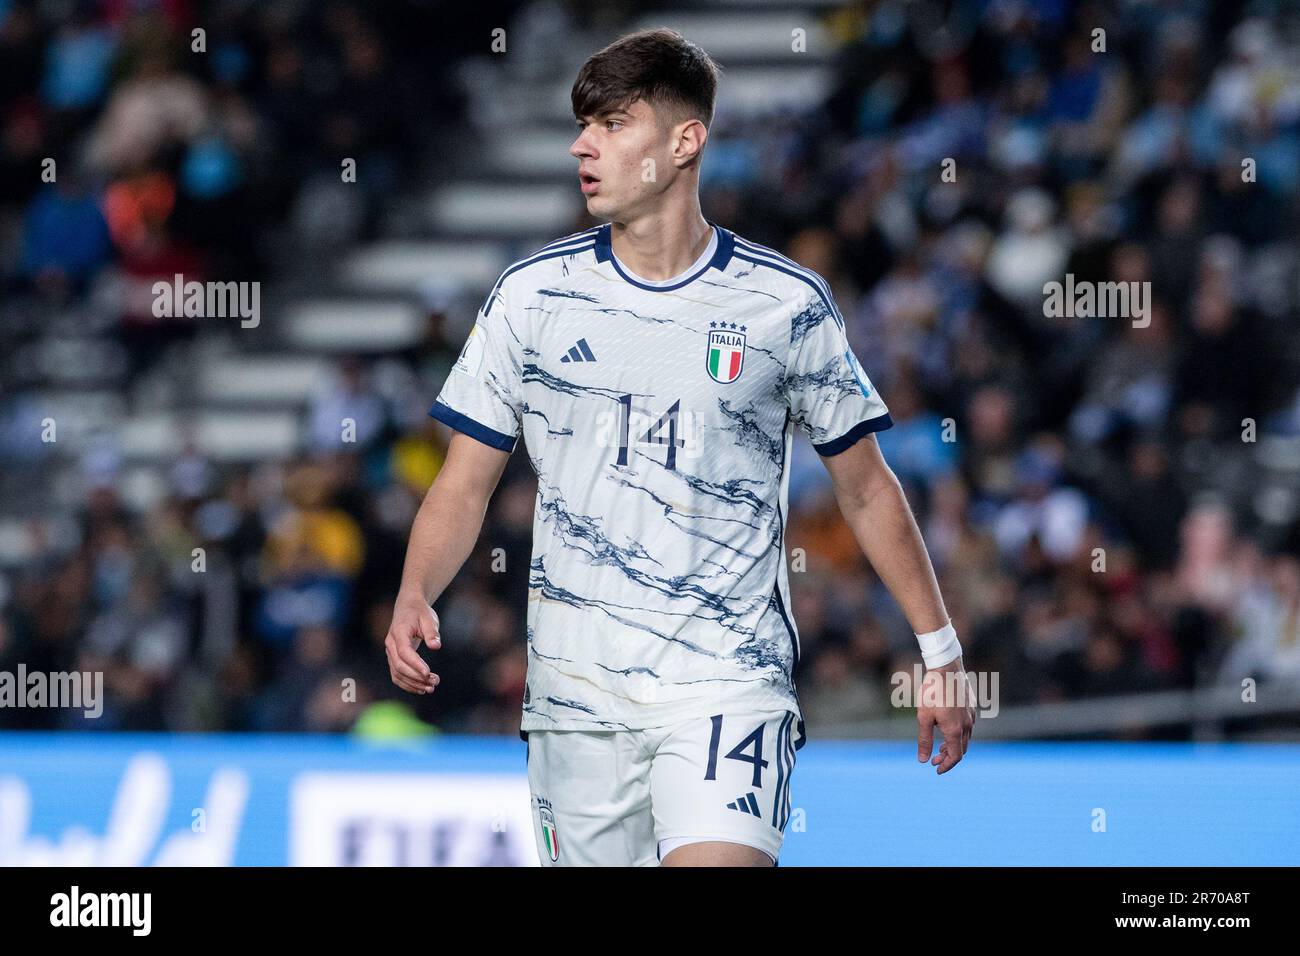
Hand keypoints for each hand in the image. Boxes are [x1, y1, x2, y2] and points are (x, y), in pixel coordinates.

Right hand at [384, 592, 441, 694]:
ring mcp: (390, 652)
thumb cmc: (420, 612)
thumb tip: (436, 646)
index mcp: (398, 632)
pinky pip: (397, 675)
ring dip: (413, 683)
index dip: (415, 664)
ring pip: (397, 673)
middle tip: (434, 682)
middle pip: (399, 666)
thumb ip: (431, 632)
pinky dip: (408, 684)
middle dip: (416, 677)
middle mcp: (391, 644)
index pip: (404, 652)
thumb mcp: (428, 618)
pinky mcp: (394, 658)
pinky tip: (421, 689)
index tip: (428, 673)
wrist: (408, 607)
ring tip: (431, 688)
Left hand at [916, 657, 974, 773]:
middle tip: (934, 759)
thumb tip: (923, 760)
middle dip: (948, 757)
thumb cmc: (932, 691)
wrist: (946, 668)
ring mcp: (971, 715)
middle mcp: (967, 725)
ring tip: (939, 746)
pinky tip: (946, 728)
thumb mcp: (923, 717)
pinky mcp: (971, 706)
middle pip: (961, 749)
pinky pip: (968, 726)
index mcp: (955, 730)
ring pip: (965, 738)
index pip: (955, 757)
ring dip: (953, 746)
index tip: (936, 770)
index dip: (946, 766)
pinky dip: (958, 734)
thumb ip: (925, 740)